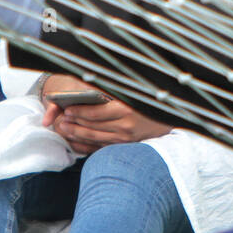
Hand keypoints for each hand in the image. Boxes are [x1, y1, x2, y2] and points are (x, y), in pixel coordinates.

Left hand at [39, 75, 170, 152]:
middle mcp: (125, 125)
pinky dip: (89, 143)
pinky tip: (78, 141)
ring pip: (96, 138)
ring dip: (78, 134)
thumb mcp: (131, 91)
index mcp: (125, 109)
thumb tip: (88, 86)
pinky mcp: (127, 144)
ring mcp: (126, 138)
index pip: (95, 112)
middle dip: (74, 124)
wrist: (172, 115)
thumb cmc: (149, 98)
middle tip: (59, 121)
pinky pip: (103, 146)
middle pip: (92, 126)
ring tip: (64, 130)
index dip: (78, 111)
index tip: (65, 108)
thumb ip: (110, 90)